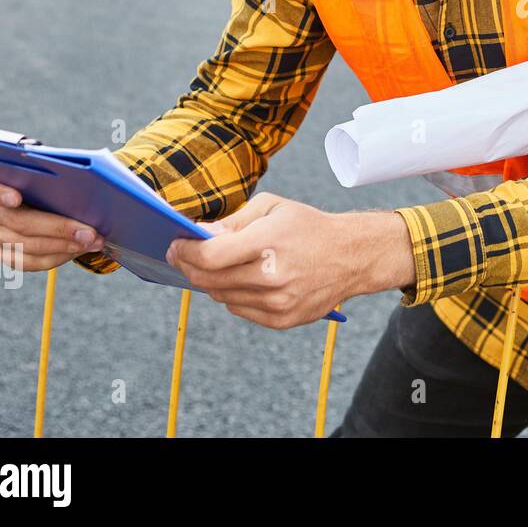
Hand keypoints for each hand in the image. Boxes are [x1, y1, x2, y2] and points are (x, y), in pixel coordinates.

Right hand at [0, 172, 104, 271]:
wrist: (56, 192)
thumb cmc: (54, 174)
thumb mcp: (55, 166)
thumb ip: (57, 170)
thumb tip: (85, 181)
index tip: (16, 197)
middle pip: (15, 222)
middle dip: (57, 228)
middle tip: (89, 231)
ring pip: (25, 246)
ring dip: (64, 245)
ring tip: (93, 240)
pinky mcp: (7, 253)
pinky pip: (29, 262)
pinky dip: (58, 256)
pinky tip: (80, 249)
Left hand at [165, 191, 415, 329]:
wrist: (352, 256)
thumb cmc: (309, 226)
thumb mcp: (273, 208)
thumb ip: (233, 221)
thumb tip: (197, 235)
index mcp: (270, 242)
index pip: (210, 255)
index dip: (184, 251)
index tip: (175, 244)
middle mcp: (273, 276)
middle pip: (209, 280)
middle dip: (188, 266)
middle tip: (180, 255)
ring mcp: (278, 302)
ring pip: (221, 296)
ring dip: (210, 281)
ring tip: (213, 266)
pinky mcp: (282, 320)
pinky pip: (240, 309)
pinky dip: (233, 294)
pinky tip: (241, 279)